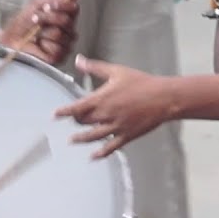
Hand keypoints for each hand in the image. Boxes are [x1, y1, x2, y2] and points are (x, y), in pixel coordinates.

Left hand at [0, 0, 80, 66]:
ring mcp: (65, 45)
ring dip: (42, 32)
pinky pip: (56, 48)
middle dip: (48, 18)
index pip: (74, 9)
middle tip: (35, 20)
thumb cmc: (22, 25)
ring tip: (34, 35)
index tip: (49, 5)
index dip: (63, 5)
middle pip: (66, 20)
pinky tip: (38, 46)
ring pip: (59, 33)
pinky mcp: (60, 57)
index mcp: (65, 17)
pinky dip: (43, 45)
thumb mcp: (37, 6)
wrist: (10, 42)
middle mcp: (68, 31)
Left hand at [55, 56, 171, 157]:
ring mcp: (116, 127)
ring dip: (81, 139)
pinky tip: (93, 157)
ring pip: (93, 137)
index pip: (76, 108)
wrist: (163, 97)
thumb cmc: (141, 82)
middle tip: (72, 120)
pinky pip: (110, 148)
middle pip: (83, 122)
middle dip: (75, 121)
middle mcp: (106, 115)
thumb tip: (78, 60)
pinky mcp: (126, 136)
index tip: (55, 115)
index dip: (63, 112)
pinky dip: (100, 153)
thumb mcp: (116, 71)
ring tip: (72, 141)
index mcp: (101, 99)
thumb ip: (94, 67)